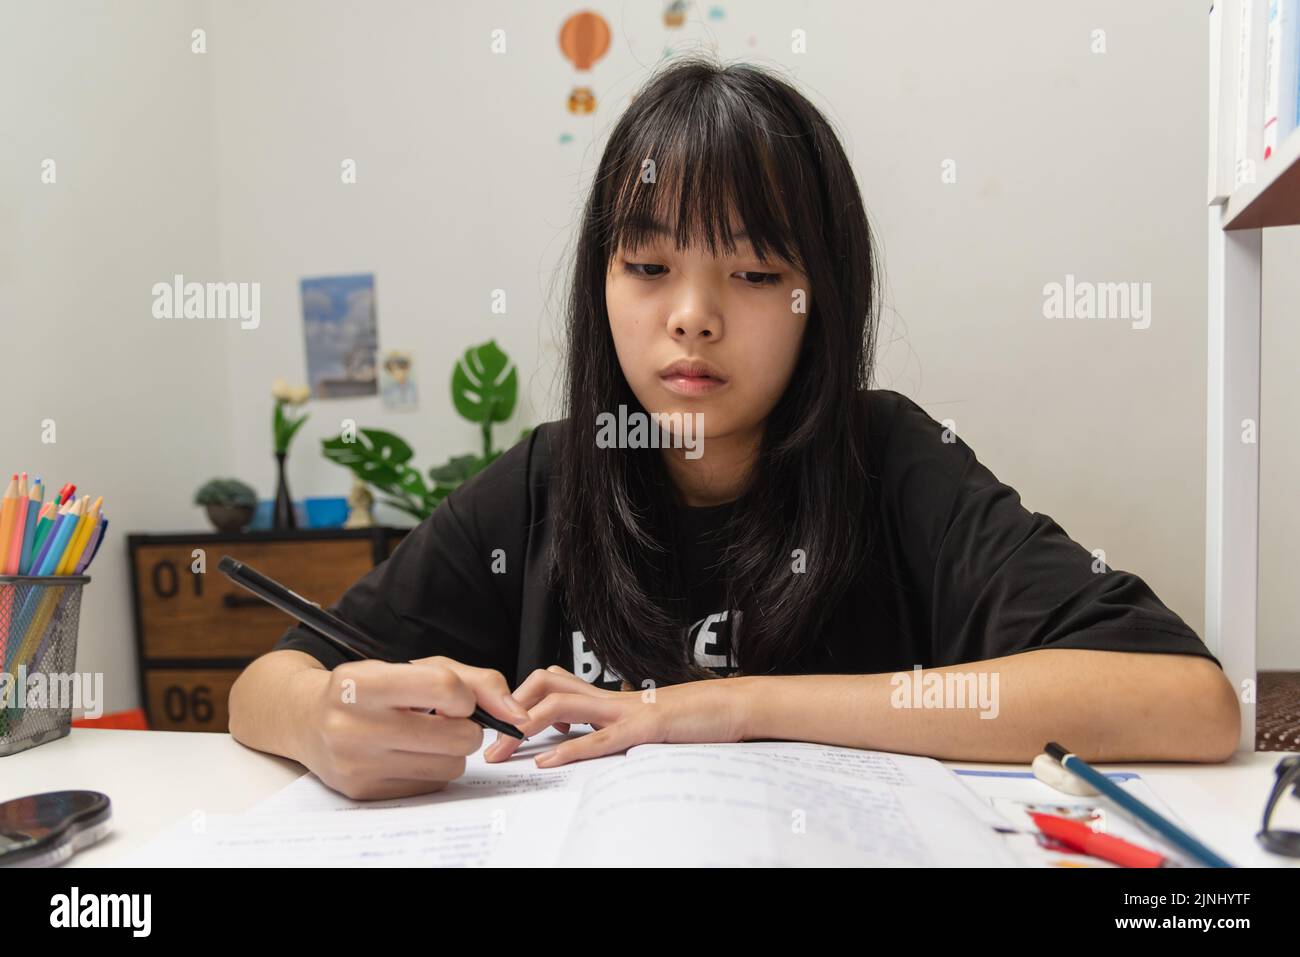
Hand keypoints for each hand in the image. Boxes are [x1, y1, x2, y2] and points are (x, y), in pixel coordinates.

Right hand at [295, 655, 531, 799]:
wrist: (306, 720)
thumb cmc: (370, 688)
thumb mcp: (415, 668)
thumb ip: (474, 681)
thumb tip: (516, 713)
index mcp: (363, 681)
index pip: (446, 688)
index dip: (465, 695)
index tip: (457, 698)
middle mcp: (352, 724)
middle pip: (458, 735)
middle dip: (465, 726)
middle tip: (444, 719)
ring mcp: (356, 763)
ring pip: (451, 765)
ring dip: (451, 750)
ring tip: (423, 735)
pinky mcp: (364, 792)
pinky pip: (432, 785)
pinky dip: (431, 769)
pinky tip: (407, 754)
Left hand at [482, 665, 750, 766]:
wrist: (730, 707)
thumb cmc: (686, 719)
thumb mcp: (636, 724)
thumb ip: (605, 726)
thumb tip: (571, 739)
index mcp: (605, 698)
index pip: (550, 684)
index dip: (518, 699)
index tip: (495, 726)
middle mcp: (608, 698)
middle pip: (544, 685)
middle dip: (510, 710)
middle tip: (489, 743)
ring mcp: (625, 710)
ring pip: (562, 704)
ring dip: (526, 727)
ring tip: (503, 751)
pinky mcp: (644, 728)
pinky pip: (601, 738)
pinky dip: (571, 750)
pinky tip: (549, 762)